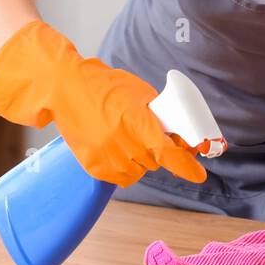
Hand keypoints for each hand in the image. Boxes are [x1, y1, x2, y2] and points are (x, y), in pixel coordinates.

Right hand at [0, 19, 206, 186]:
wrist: (66, 89)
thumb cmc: (105, 86)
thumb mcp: (138, 94)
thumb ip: (157, 115)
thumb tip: (177, 135)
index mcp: (136, 120)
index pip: (167, 152)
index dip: (186, 166)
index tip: (199, 174)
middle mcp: (121, 142)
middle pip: (154, 161)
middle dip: (158, 152)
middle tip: (151, 136)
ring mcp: (105, 155)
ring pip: (138, 172)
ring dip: (140, 161)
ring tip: (129, 140)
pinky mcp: (92, 165)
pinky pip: (119, 178)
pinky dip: (124, 168)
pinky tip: (118, 150)